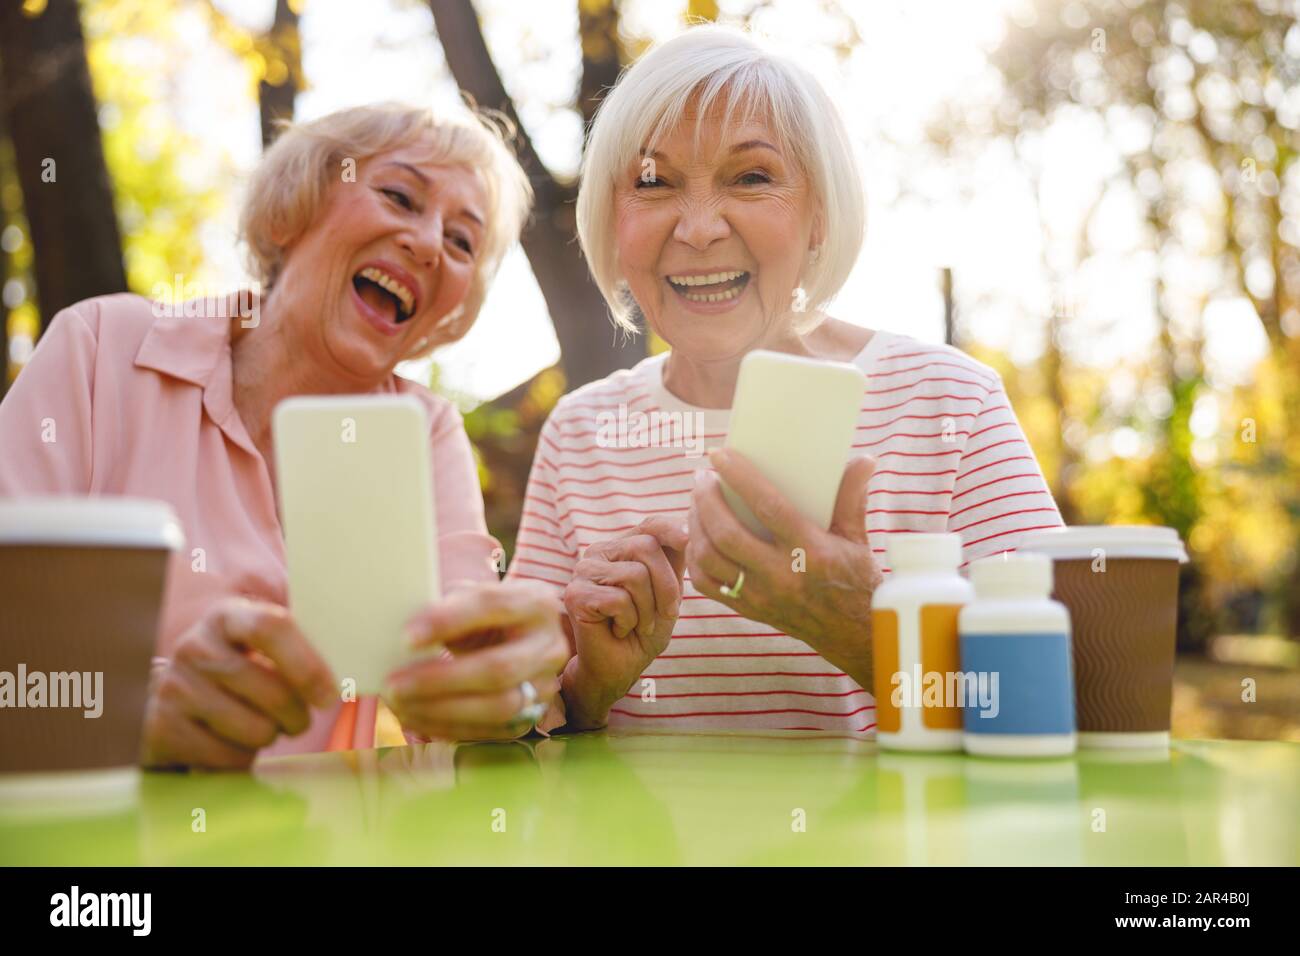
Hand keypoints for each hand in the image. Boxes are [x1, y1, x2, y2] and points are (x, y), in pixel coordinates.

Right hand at [142, 599, 336, 769]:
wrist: (175, 699)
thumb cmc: (240, 669)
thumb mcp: (262, 646)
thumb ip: (300, 646)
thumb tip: (347, 665)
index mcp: (228, 616)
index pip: (271, 627)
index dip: (307, 665)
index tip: (328, 696)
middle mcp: (195, 646)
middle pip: (272, 691)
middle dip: (297, 715)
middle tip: (298, 719)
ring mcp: (174, 687)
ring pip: (256, 730)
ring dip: (269, 736)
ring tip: (259, 725)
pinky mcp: (162, 728)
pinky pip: (228, 757)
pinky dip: (241, 757)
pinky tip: (230, 740)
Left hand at [385, 581, 569, 740]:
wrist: (518, 638)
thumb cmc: (485, 615)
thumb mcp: (472, 599)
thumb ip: (447, 609)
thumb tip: (406, 635)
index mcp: (536, 603)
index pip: (493, 607)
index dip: (449, 621)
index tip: (407, 637)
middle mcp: (550, 646)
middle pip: (499, 669)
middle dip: (440, 680)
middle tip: (393, 683)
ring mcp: (546, 686)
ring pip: (499, 707)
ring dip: (441, 709)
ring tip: (399, 703)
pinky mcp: (531, 716)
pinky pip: (490, 731)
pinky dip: (447, 727)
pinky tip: (414, 717)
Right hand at [559, 517, 687, 730]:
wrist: (620, 668)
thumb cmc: (645, 630)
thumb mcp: (669, 593)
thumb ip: (675, 562)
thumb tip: (691, 530)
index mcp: (623, 547)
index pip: (650, 525)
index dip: (672, 529)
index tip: (689, 541)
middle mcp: (600, 552)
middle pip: (646, 547)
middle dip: (666, 586)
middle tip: (663, 614)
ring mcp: (584, 571)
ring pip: (635, 574)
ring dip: (647, 610)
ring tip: (637, 625)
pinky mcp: (575, 594)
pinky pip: (619, 599)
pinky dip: (629, 621)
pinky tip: (618, 630)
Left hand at [687, 449, 883, 688]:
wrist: (852, 634)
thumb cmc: (856, 578)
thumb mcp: (857, 537)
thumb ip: (852, 497)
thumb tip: (863, 459)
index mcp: (811, 551)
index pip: (768, 507)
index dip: (740, 477)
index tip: (720, 454)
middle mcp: (781, 575)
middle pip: (726, 533)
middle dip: (706, 500)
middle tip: (702, 477)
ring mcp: (760, 596)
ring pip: (709, 558)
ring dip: (695, 525)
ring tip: (696, 502)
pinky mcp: (748, 609)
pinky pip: (706, 583)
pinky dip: (695, 556)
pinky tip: (697, 534)